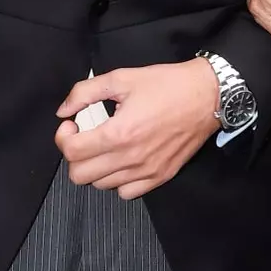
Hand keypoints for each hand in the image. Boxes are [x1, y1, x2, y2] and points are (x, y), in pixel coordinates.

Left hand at [55, 61, 218, 199]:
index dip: (63, 137)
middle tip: (84, 138)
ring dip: (96, 168)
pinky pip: (126, 193)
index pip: (71, 151)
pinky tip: (122, 161)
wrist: (207, 96)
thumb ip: (84, 92)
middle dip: (75, 156)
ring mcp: (146, 171)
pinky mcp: (160, 176)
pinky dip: (118, 181)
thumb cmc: (168, 85)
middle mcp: (130, 158)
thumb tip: (63, 110)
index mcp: (118, 133)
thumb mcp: (122, 78)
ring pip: (101, 186)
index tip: (72, 125)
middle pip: (80, 176)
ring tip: (105, 147)